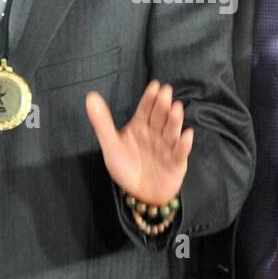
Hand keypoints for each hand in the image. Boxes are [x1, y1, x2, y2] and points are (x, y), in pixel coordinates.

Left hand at [85, 79, 193, 206]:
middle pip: (160, 117)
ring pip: (171, 131)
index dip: (149, 98)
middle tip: (166, 91)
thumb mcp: (111, 144)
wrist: (139, 193)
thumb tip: (91, 96)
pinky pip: (180, 152)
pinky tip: (187, 135)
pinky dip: (184, 144)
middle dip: (163, 105)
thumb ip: (102, 122)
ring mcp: (168, 146)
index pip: (145, 109)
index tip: (154, 85)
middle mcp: (156, 133)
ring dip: (175, 120)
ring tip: (176, 108)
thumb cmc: (126, 166)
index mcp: (140, 126)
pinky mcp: (177, 162)